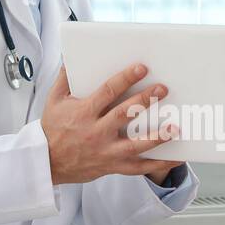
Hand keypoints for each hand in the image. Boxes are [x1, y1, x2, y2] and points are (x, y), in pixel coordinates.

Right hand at [41, 63, 184, 185]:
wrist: (47, 162)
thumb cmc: (53, 128)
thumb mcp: (54, 100)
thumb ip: (65, 78)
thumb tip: (72, 56)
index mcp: (84, 113)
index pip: (107, 92)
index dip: (125, 79)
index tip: (141, 68)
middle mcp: (96, 132)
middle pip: (124, 115)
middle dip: (145, 101)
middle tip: (163, 89)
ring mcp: (106, 151)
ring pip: (135, 145)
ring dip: (157, 137)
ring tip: (175, 127)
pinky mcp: (112, 166)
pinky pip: (139, 168)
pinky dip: (158, 165)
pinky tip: (176, 158)